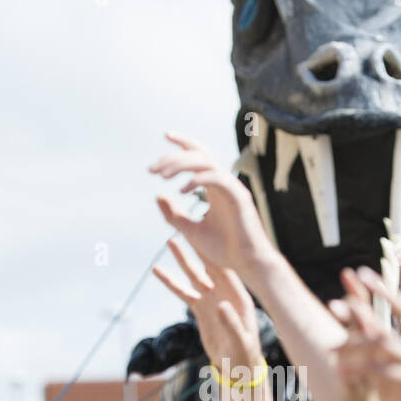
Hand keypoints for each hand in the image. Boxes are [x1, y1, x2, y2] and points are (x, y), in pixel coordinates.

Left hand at [150, 132, 272, 279]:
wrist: (247, 265)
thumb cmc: (225, 249)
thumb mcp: (191, 231)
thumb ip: (174, 215)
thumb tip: (158, 196)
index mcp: (214, 187)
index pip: (199, 156)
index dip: (183, 143)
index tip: (166, 136)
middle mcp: (224, 183)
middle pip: (198, 155)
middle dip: (173, 157)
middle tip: (152, 170)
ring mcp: (232, 188)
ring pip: (206, 162)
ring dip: (182, 165)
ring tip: (163, 176)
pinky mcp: (239, 197)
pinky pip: (216, 178)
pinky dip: (197, 180)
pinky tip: (182, 191)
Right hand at [153, 239, 261, 369]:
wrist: (238, 368)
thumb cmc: (245, 356)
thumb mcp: (240, 342)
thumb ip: (231, 324)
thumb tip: (221, 306)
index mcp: (238, 296)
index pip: (225, 269)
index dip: (214, 252)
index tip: (203, 235)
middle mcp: (225, 293)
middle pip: (208, 264)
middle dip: (197, 246)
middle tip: (185, 226)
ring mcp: (211, 299)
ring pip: (194, 274)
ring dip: (182, 259)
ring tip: (170, 241)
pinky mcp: (200, 309)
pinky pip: (183, 292)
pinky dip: (170, 282)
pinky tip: (157, 271)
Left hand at [330, 259, 400, 400]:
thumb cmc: (397, 395)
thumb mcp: (386, 361)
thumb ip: (377, 337)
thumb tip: (358, 310)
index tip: (398, 248)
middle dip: (384, 290)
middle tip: (362, 272)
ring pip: (385, 340)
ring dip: (355, 338)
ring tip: (330, 342)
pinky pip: (382, 367)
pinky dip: (359, 367)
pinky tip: (341, 370)